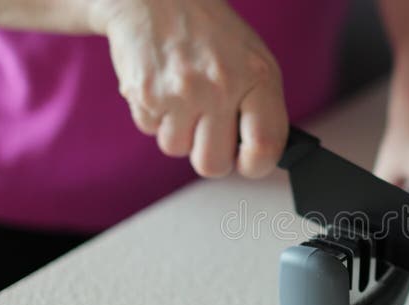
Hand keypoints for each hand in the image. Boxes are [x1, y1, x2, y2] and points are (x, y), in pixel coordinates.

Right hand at [91, 0, 287, 177]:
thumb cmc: (213, 35)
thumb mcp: (255, 62)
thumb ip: (263, 109)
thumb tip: (262, 156)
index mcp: (256, 78)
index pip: (264, 147)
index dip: (255, 165)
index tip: (247, 160)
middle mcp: (219, 87)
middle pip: (213, 165)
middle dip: (210, 154)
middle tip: (210, 130)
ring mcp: (179, 93)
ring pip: (178, 149)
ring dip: (180, 132)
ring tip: (185, 97)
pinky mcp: (144, 95)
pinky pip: (151, 131)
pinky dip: (156, 116)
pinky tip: (164, 87)